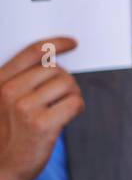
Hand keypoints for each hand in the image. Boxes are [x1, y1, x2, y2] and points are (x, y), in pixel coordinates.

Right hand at [0, 37, 84, 179]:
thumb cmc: (4, 136)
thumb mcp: (2, 103)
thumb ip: (21, 82)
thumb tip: (55, 65)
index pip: (32, 52)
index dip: (56, 44)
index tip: (71, 43)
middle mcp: (8, 91)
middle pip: (56, 70)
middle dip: (66, 82)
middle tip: (62, 98)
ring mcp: (24, 107)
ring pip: (68, 84)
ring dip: (72, 95)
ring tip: (62, 109)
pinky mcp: (42, 124)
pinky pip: (75, 103)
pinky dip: (77, 108)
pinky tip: (68, 117)